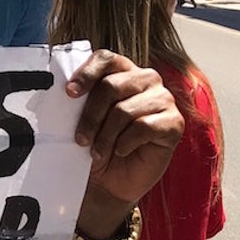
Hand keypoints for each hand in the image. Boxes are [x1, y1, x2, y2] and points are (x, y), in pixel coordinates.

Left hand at [67, 50, 183, 225]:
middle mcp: (146, 79)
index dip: (87, 73)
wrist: (111, 181)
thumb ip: (79, 100)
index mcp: (122, 71)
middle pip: (111, 86)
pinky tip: (121, 151)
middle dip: (91, 116)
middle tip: (80, 139)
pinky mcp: (174, 122)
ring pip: (125, 110)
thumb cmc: (96, 146)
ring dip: (106, 136)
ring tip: (98, 152)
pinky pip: (144, 127)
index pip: (106, 58)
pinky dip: (125, 143)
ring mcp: (163, 99)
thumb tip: (65, 91)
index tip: (70, 93)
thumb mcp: (81, 121)